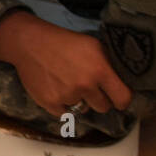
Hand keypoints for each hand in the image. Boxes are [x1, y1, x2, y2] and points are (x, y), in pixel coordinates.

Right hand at [0, 11, 132, 117]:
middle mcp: (85, 85)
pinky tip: (57, 89)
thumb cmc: (65, 42)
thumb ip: (109, 65)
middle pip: (103, 107)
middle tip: (88, 87)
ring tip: (68, 84)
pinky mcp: (50, 103)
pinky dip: (62, 104)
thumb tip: (124, 81)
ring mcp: (67, 96)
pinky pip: (65, 113)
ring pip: (83, 109)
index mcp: (100, 70)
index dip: (121, 99)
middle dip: (99, 99)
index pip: (123, 98)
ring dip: (79, 101)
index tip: (117, 98)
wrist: (30, 43)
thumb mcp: (94, 45)